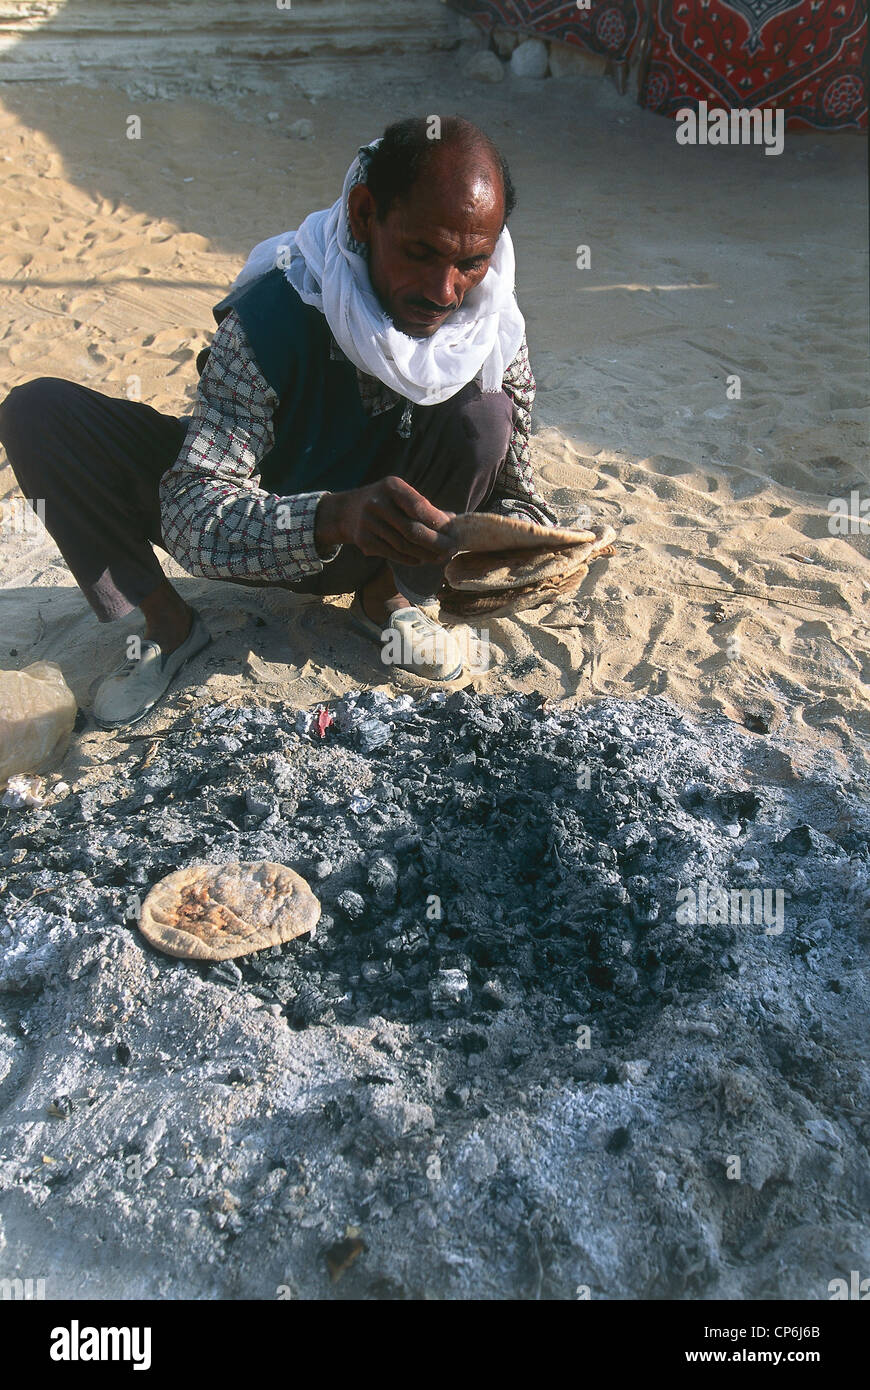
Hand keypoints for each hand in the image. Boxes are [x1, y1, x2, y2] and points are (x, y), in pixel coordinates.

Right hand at [317, 477, 457, 566]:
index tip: (453, 533)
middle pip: (412, 530)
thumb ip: (425, 508)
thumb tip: (454, 522)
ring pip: (403, 545)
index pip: (418, 506)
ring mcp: (368, 522)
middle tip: (451, 550)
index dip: (437, 522)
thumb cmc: (385, 502)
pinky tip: (421, 560)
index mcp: (391, 486)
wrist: (346, 512)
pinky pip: (392, 554)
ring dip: (425, 554)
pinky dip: (410, 559)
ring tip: (440, 557)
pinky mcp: (363, 540)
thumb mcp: (401, 496)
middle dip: (435, 543)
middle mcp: (377, 503)